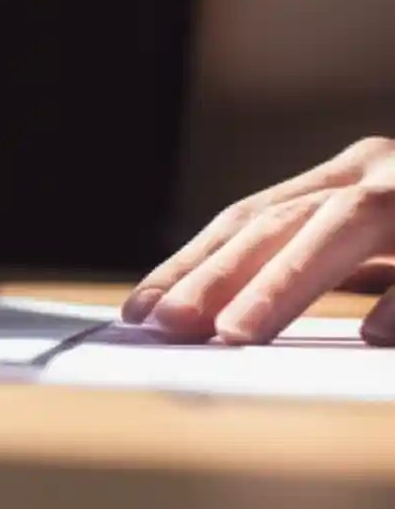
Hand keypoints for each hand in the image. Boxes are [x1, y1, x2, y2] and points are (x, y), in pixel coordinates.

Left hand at [122, 137, 394, 345]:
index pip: (246, 220)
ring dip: (283, 282)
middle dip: (216, 276)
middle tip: (167, 325)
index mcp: (345, 179)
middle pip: (279, 222)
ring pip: (345, 223)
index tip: (138, 311)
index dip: (188, 265)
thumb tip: (223, 325)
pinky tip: (372, 335)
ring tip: (235, 332)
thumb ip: (317, 272)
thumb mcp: (378, 249)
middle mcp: (378, 173)